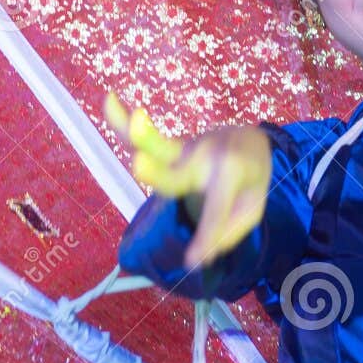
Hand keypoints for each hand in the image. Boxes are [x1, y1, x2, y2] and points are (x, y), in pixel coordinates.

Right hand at [104, 91, 272, 269]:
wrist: (251, 141)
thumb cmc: (251, 179)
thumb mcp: (253, 208)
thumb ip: (230, 231)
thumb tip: (201, 256)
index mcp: (233, 175)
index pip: (216, 209)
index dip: (205, 237)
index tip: (192, 261)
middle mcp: (207, 159)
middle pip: (178, 172)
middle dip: (158, 171)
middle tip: (138, 164)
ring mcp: (187, 149)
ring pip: (160, 145)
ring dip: (140, 134)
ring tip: (131, 120)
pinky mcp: (173, 148)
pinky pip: (145, 137)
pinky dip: (124, 120)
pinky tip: (109, 100)